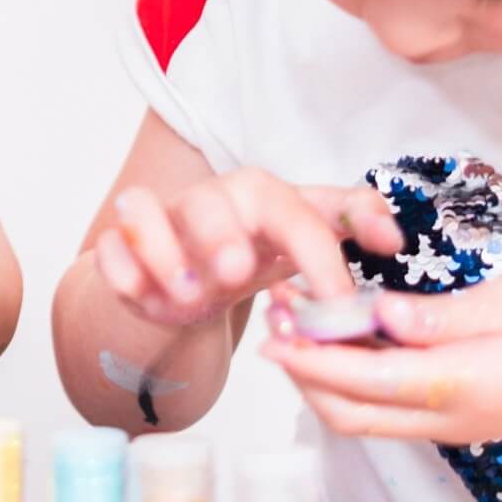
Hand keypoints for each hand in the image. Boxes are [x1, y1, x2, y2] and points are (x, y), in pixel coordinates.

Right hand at [95, 170, 401, 327]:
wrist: (189, 271)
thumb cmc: (254, 248)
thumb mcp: (305, 234)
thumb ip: (349, 223)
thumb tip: (392, 234)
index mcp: (260, 197)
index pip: (294, 213)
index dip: (319, 256)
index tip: (340, 304)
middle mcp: (207, 201)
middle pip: (209, 200)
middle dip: (220, 234)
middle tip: (234, 272)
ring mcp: (158, 220)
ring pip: (145, 210)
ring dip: (164, 252)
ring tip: (187, 295)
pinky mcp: (119, 247)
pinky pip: (109, 248)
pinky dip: (121, 270)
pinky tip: (141, 296)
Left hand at [261, 274, 501, 443]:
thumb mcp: (501, 303)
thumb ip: (433, 315)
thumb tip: (376, 312)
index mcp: (456, 387)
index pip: (363, 379)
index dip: (311, 359)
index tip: (272, 333)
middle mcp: (443, 418)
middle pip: (348, 412)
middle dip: (301, 372)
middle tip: (273, 321)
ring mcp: (444, 424)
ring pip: (360, 416)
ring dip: (319, 376)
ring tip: (292, 323)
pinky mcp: (445, 417)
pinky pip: (381, 407)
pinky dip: (347, 378)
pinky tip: (332, 336)